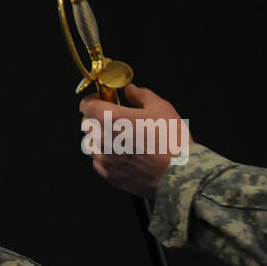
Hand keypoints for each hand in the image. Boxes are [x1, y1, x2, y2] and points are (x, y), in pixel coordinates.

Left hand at [79, 84, 191, 199]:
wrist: (179, 174)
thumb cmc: (171, 140)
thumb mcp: (160, 107)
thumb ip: (140, 95)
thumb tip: (130, 90)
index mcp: (112, 119)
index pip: (86, 105)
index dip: (93, 100)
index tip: (103, 100)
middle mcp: (103, 139)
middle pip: (86, 125)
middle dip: (96, 118)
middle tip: (113, 117)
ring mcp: (105, 159)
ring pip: (90, 144)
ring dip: (98, 138)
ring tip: (117, 137)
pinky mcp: (110, 175)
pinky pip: (98, 162)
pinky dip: (105, 156)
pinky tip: (121, 154)